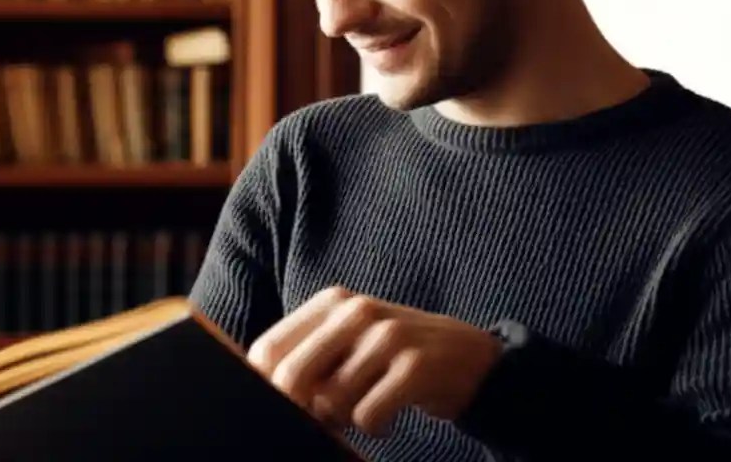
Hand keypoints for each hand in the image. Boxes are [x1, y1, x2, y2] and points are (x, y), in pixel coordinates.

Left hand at [247, 286, 502, 436]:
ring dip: (344, 421)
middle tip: (325, 418)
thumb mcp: (348, 343)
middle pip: (291, 377)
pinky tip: (389, 417)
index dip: (265, 387)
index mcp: (331, 302)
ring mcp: (387, 337)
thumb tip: (260, 393)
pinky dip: (375, 428)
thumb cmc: (394, 357)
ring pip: (330, 403)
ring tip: (366, 407)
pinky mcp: (415, 367)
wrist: (471, 358)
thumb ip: (306, 358)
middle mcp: (356, 312)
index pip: (267, 350)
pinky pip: (368, 417)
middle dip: (301, 410)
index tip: (283, 406)